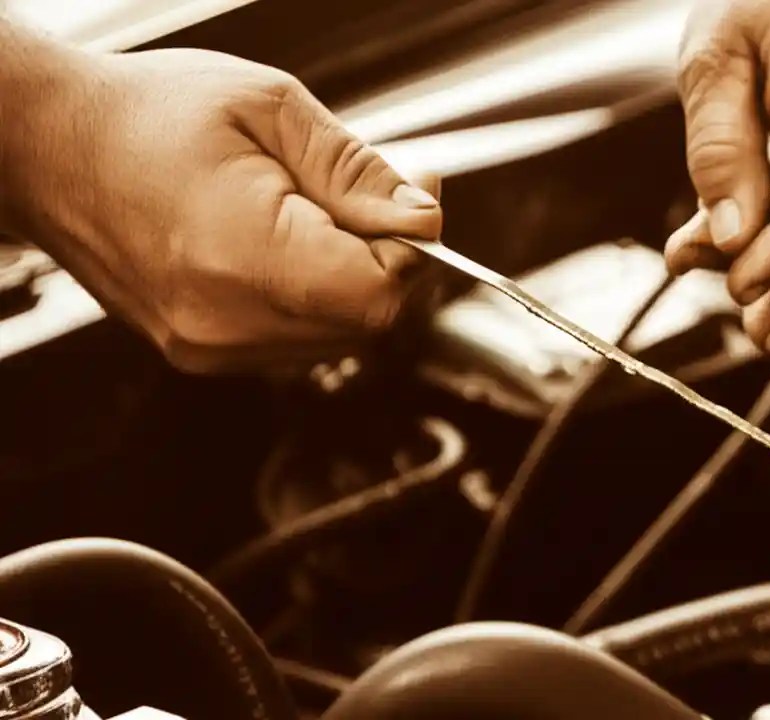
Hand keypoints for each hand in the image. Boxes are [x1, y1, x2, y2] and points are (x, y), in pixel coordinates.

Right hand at [3, 47, 440, 372]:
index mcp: (240, 257)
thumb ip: (357, 170)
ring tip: (307, 210)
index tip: (408, 198)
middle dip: (386, 257)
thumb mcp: (272, 108)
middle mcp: (224, 321)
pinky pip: (299, 337)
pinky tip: (281, 241)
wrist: (48, 146)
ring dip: (351, 276)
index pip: (379, 294)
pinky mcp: (204, 352)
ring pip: (339, 335)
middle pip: (367, 320)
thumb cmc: (146, 114)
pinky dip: (314, 293)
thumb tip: (424, 215)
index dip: (411, 247)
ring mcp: (210, 347)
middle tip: (367, 194)